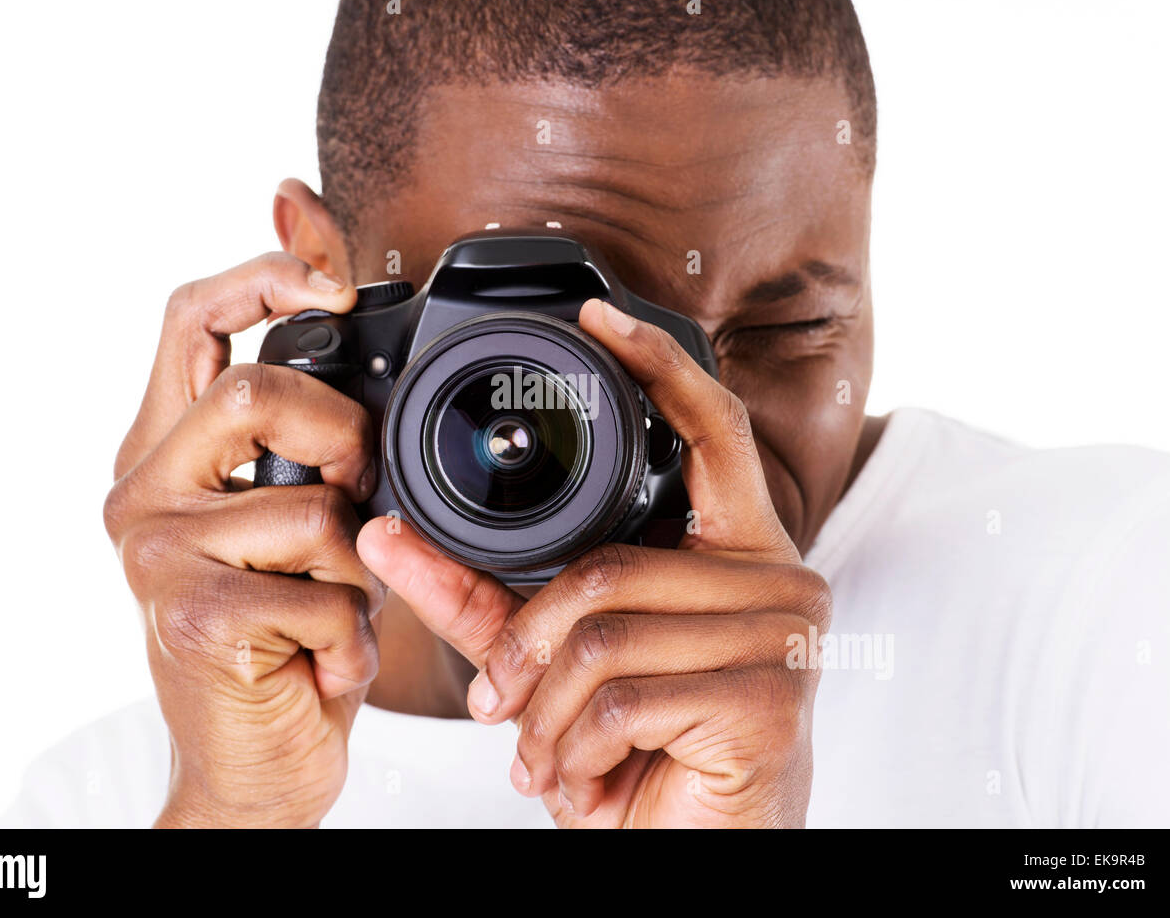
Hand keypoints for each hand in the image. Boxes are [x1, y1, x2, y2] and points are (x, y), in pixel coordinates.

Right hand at [103, 253, 384, 827]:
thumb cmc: (287, 635)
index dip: (261, 276)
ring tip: (329, 612)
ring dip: (357, 572)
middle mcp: (143, 494)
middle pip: (252, 394)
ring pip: (312, 510)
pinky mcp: (192, 619)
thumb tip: (345, 303)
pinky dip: (353, 639)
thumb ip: (309, 439)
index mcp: (166, 453)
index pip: (190, 319)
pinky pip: (328, 595)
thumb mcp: (301, 523)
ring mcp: (158, 556)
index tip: (330, 279)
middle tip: (353, 498)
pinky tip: (320, 663)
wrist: (254, 765)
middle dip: (341, 441)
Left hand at [358, 298, 830, 827]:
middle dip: (526, 647)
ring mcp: (785, 638)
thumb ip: (477, 594)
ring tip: (546, 753)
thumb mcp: (552, 663)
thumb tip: (384, 531)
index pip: (710, 430)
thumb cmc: (642, 752)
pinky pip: (622, 697)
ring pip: (602, 635)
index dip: (658, 365)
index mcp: (736, 549)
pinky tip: (585, 778)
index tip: (599, 315)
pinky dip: (575, 749)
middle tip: (504, 704)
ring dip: (545, 713)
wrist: (696, 854)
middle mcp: (778, 578)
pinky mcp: (771, 701)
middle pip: (606, 564)